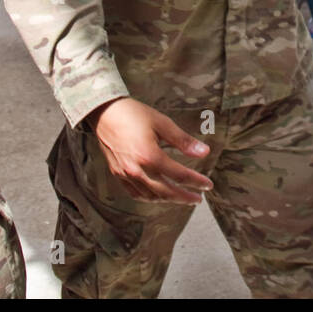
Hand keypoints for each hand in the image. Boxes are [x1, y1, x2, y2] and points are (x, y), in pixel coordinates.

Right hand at [89, 98, 213, 203]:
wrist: (104, 112)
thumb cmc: (133, 114)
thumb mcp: (162, 123)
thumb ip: (183, 141)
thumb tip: (204, 152)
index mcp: (150, 156)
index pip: (179, 175)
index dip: (196, 182)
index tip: (208, 185)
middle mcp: (137, 169)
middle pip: (166, 192)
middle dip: (184, 197)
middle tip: (197, 199)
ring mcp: (125, 174)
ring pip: (151, 196)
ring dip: (168, 199)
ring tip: (180, 197)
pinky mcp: (117, 174)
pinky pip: (135, 193)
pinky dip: (149, 197)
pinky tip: (157, 196)